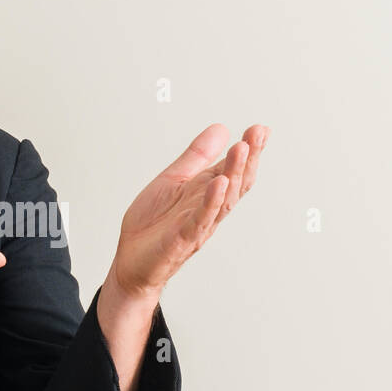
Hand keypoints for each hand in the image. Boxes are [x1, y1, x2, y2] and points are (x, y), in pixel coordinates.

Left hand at [108, 123, 269, 299]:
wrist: (130, 262)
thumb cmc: (153, 225)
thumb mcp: (173, 180)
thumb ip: (197, 157)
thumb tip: (221, 128)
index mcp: (206, 193)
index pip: (233, 169)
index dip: (248, 150)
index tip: (261, 129)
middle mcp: (208, 209)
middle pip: (235, 182)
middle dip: (248, 158)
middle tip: (258, 134)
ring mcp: (198, 224)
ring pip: (223, 199)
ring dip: (233, 173)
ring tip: (241, 149)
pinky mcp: (182, 238)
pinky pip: (200, 219)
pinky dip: (211, 201)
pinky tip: (218, 183)